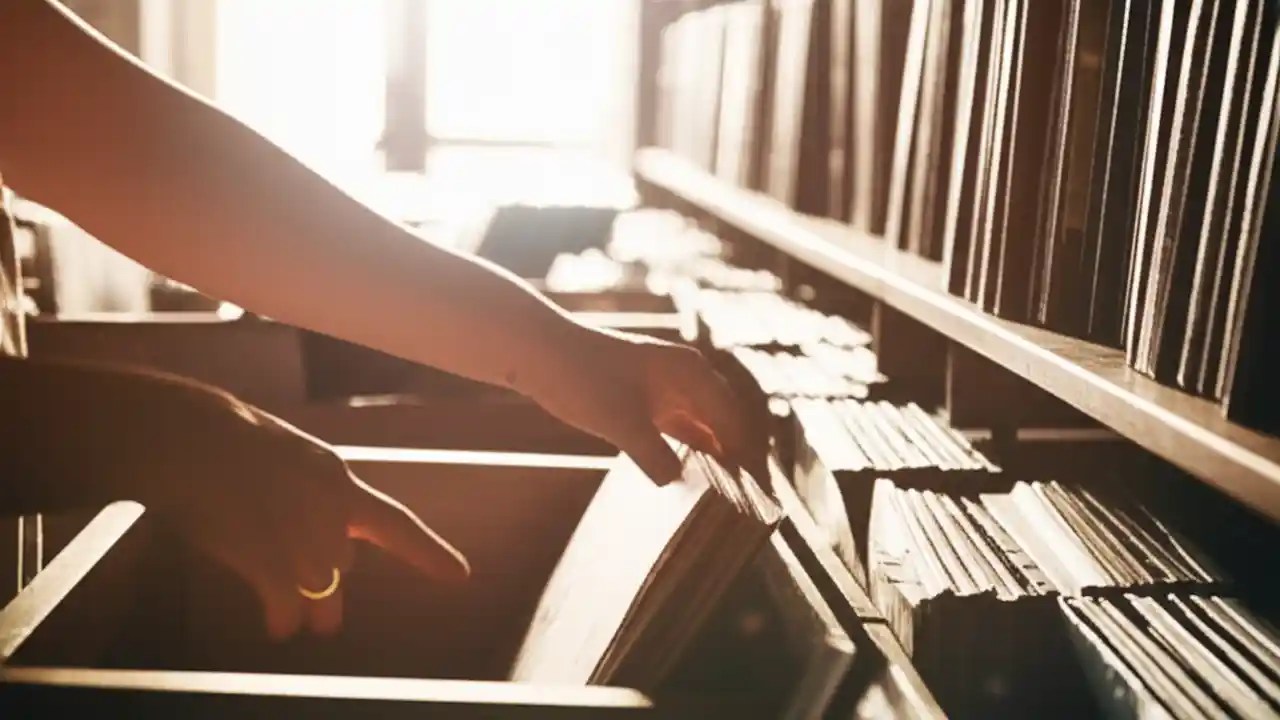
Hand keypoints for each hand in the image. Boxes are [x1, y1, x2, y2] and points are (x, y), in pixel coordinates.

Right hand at [126, 378, 467, 640]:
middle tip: (316, 597)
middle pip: (341, 565)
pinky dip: (284, 620)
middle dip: (327, 580)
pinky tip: (277, 627)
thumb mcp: (286, 460)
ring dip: (309, 607)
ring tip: (297, 618)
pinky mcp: (269, 556)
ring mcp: (302, 533)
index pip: (395, 523)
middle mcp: (331, 510)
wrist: (188, 438)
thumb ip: (309, 500)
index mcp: (337, 480)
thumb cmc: (227, 445)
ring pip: (321, 590)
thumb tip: (320, 545)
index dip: (428, 553)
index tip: (460, 576)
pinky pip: (288, 605)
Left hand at [533, 326, 770, 486]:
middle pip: (726, 424)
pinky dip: (690, 450)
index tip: (759, 495)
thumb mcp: (622, 424)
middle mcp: (687, 377)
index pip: (735, 423)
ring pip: (704, 427)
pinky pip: (680, 428)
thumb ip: (655, 457)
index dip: (749, 460)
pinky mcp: (646, 399)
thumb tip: (679, 485)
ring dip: (715, 456)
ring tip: (728, 495)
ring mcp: (667, 387)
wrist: (540, 352)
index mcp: (692, 374)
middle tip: (750, 502)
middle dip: (739, 460)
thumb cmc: (582, 378)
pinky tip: (692, 475)